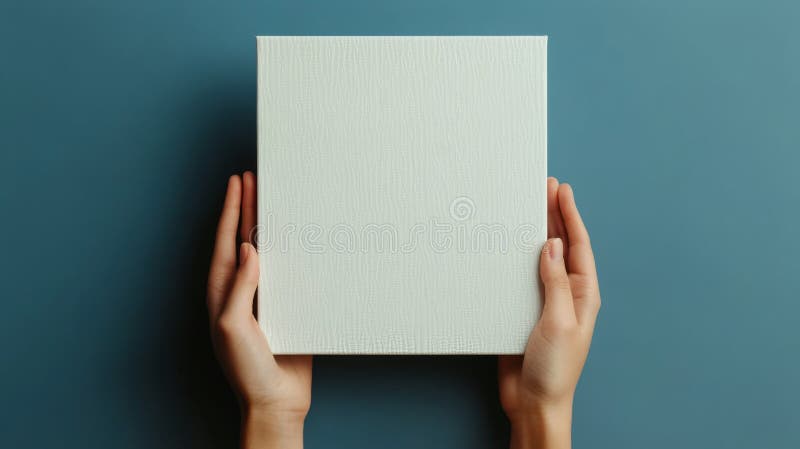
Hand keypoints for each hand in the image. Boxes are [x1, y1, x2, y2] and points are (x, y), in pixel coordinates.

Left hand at [207, 172, 311, 448]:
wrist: (275, 400)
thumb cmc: (247, 370)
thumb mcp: (234, 327)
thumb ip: (240, 288)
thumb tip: (249, 249)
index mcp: (222, 294)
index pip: (226, 242)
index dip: (231, 211)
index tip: (238, 183)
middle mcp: (240, 292)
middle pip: (242, 240)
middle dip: (245, 209)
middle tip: (253, 179)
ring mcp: (262, 299)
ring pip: (264, 252)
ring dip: (266, 225)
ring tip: (273, 199)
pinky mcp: (284, 309)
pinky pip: (286, 272)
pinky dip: (289, 251)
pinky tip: (298, 239)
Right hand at [498, 178, 600, 448]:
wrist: (534, 402)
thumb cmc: (555, 370)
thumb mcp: (557, 322)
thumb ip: (555, 282)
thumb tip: (553, 244)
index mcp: (583, 294)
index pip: (578, 245)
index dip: (569, 215)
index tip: (561, 189)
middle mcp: (566, 293)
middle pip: (561, 246)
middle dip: (553, 215)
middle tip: (542, 187)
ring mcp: (544, 301)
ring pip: (540, 258)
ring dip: (534, 232)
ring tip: (526, 206)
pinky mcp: (523, 310)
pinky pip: (520, 277)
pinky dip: (514, 258)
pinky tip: (506, 244)